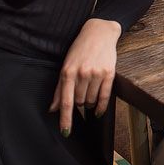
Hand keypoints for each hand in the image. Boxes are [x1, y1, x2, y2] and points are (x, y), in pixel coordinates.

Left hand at [50, 18, 121, 136]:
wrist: (99, 32)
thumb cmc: (79, 50)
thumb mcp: (66, 66)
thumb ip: (60, 89)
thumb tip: (53, 109)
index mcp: (68, 72)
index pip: (66, 102)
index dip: (65, 119)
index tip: (65, 132)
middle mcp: (82, 74)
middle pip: (79, 102)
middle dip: (78, 103)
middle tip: (79, 95)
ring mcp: (97, 73)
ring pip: (91, 100)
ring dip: (88, 102)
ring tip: (88, 93)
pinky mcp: (109, 73)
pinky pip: (105, 96)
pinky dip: (100, 107)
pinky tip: (97, 112)